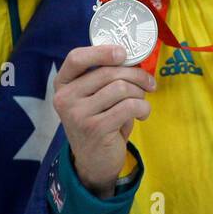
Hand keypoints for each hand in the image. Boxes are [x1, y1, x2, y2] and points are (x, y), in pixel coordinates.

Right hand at [52, 45, 153, 198]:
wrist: (94, 162)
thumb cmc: (99, 122)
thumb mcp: (94, 97)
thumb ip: (104, 77)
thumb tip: (134, 59)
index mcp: (63, 84)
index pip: (76, 58)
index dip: (101, 51)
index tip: (123, 53)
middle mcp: (65, 98)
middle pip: (108, 72)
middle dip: (136, 76)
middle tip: (149, 84)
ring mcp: (78, 114)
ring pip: (121, 88)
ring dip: (140, 94)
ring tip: (141, 103)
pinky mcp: (95, 128)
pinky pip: (129, 106)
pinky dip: (143, 108)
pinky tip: (142, 115)